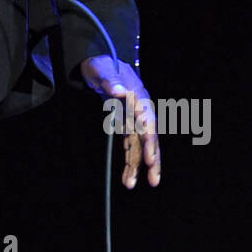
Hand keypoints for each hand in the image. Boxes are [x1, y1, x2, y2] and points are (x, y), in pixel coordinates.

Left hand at [80, 55, 160, 189]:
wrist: (99, 69)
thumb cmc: (102, 67)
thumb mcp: (101, 70)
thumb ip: (110, 80)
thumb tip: (120, 90)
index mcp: (139, 97)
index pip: (148, 119)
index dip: (150, 137)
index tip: (149, 154)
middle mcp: (141, 112)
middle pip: (150, 137)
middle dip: (152, 157)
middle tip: (153, 178)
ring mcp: (135, 122)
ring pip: (141, 147)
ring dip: (138, 166)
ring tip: (130, 185)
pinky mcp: (127, 129)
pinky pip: (131, 148)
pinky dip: (130, 163)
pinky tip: (128, 179)